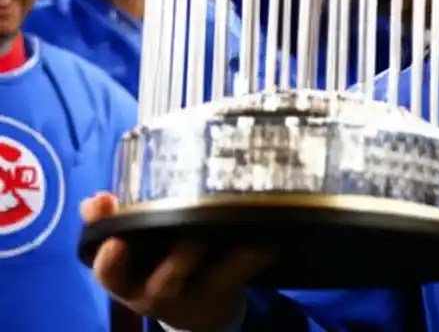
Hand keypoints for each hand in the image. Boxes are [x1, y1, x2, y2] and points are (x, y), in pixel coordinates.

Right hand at [83, 193, 271, 331]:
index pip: (110, 277)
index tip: (116, 242)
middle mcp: (159, 294)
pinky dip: (257, 259)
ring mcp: (195, 298)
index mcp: (129, 282)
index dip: (110, 261)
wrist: (195, 311)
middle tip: (194, 234)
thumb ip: (110, 223)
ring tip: (247, 239)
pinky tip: (269, 242)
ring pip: (213, 282)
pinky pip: (244, 277)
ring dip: (231, 261)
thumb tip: (96, 198)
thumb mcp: (128, 254)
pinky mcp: (226, 294)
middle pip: (166, 283)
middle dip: (180, 260)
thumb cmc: (153, 268)